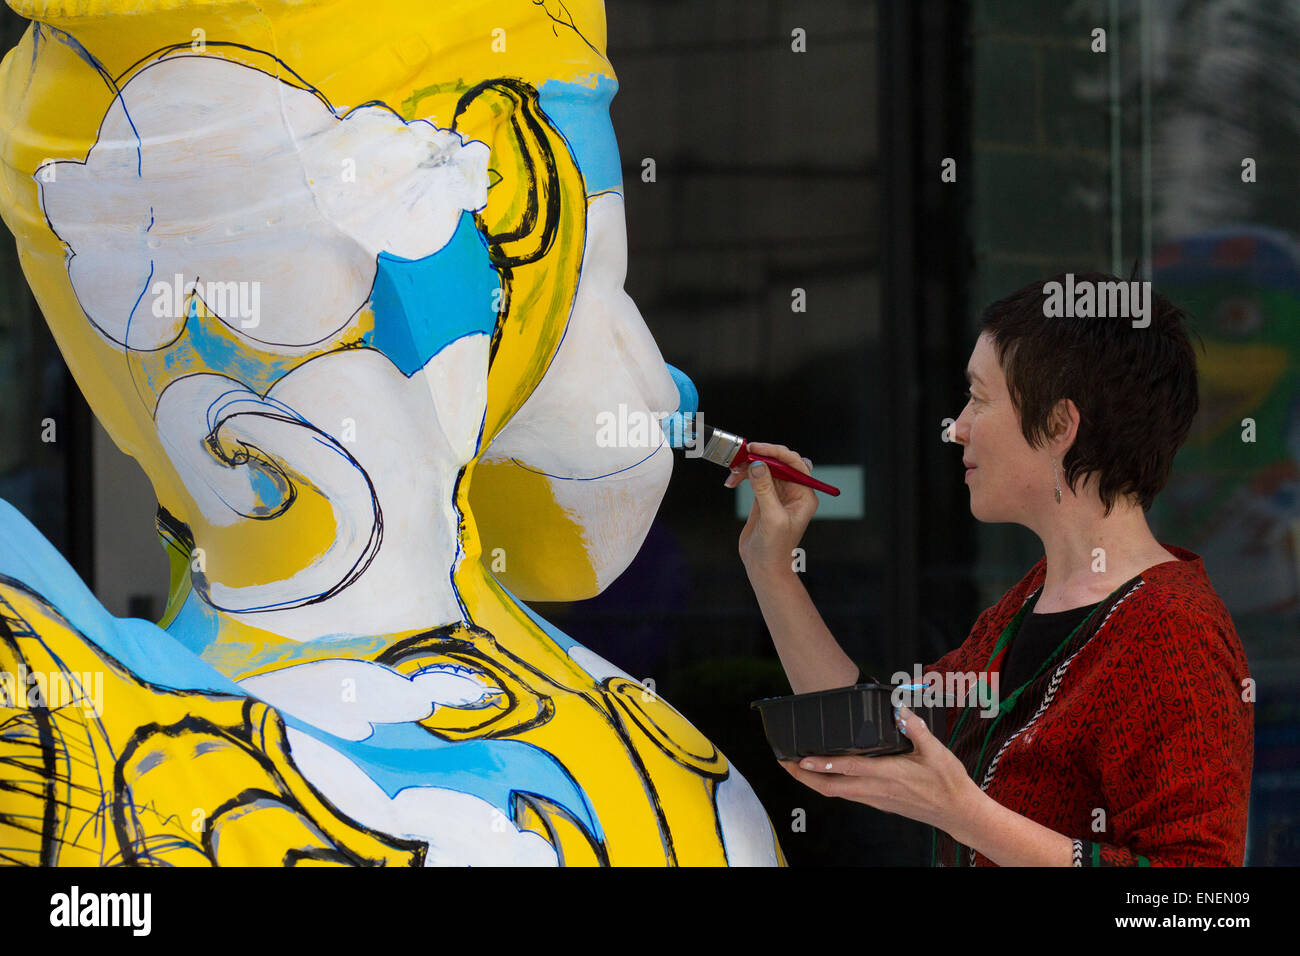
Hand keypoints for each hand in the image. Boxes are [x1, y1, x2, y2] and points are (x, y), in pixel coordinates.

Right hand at [728, 442, 818, 576]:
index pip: (793, 463)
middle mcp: (793, 491)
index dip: (775, 452)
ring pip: (764, 468)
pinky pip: (754, 478)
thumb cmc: (776, 548)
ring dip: (748, 466)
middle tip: (741, 457)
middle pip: (778, 462)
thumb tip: (757, 465)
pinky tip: (732, 481)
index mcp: (804, 494)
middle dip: (760, 456)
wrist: (764, 568)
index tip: (756, 448)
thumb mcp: (772, 518)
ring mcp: (777, 494)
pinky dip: (742, 476)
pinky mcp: (763, 498)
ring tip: (733, 472)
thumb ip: (765, 490)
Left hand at [778, 705, 984, 836]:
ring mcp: (876, 799)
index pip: (848, 770)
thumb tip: (898, 708)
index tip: (801, 759)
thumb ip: (915, 728)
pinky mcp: (879, 803)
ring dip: (813, 781)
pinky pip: (847, 795)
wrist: (958, 813)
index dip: (823, 764)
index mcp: (888, 775)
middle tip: (784, 763)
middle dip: (804, 777)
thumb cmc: (948, 781)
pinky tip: (825, 775)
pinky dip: (830, 784)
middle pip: (831, 788)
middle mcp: (877, 790)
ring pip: (836, 793)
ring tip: (796, 767)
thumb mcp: (936, 751)